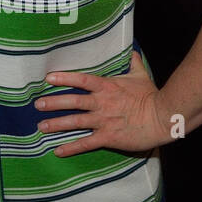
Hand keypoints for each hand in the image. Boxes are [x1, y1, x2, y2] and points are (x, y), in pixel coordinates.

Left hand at [35, 52, 170, 155]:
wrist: (164, 118)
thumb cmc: (152, 96)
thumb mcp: (140, 76)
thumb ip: (133, 63)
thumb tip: (133, 51)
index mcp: (107, 86)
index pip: (81, 80)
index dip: (63, 78)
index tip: (47, 78)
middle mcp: (101, 103)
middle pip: (72, 101)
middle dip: (53, 103)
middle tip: (37, 104)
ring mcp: (103, 120)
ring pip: (75, 121)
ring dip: (56, 124)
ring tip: (41, 126)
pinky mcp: (108, 137)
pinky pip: (86, 143)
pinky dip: (71, 147)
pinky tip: (58, 151)